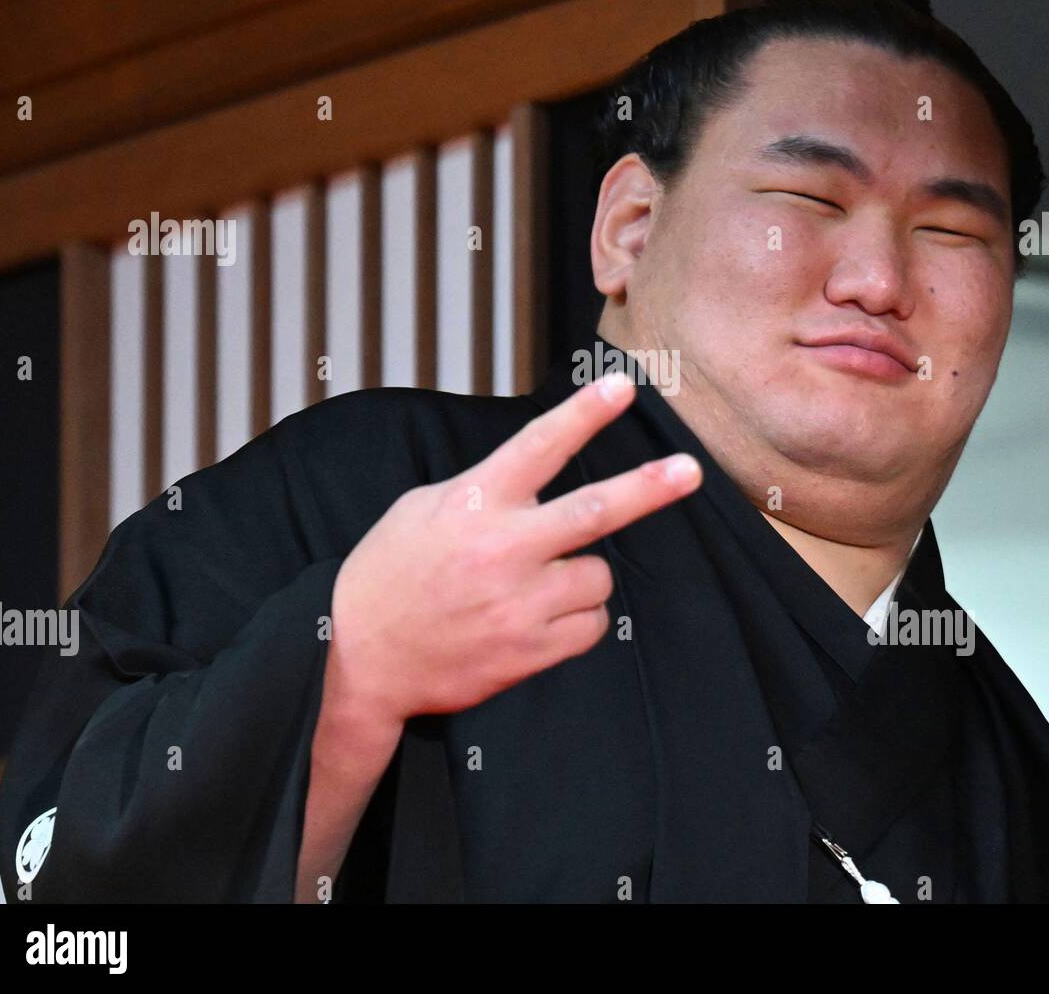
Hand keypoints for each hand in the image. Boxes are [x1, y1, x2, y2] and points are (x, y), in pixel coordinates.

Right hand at [328, 372, 701, 721]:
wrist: (359, 661)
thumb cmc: (389, 576)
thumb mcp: (423, 509)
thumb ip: (484, 490)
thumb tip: (535, 477)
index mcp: (475, 504)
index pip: (539, 446)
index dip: (584, 413)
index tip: (621, 388)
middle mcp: (503, 550)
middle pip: (596, 510)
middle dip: (650, 487)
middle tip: (690, 470)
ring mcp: (519, 604)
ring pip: (598, 577)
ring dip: (582, 576)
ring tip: (535, 585)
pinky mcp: (530, 651)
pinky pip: (592, 626)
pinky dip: (578, 619)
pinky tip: (538, 618)